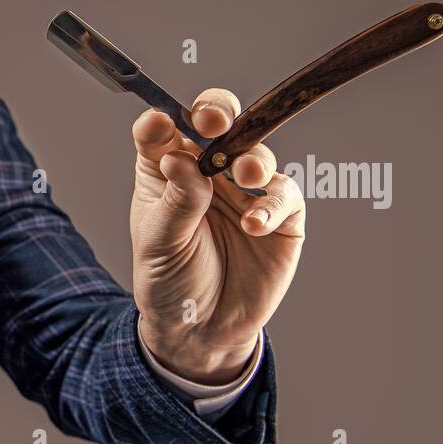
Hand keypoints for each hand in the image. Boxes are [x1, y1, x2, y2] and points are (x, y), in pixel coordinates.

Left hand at [130, 88, 304, 383]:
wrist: (202, 329)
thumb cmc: (171, 281)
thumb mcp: (160, 243)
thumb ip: (175, 201)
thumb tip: (180, 159)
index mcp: (168, 171)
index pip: (164, 131)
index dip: (163, 120)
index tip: (158, 125)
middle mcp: (208, 172)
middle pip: (218, 125)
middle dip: (218, 114)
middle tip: (215, 122)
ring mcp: (245, 191)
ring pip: (256, 154)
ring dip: (252, 159)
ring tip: (246, 175)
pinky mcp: (280, 217)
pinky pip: (284, 196)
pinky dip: (271, 206)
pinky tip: (254, 225)